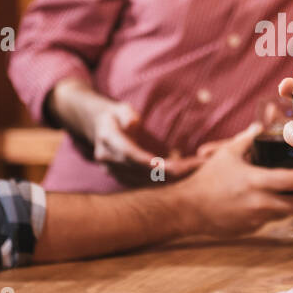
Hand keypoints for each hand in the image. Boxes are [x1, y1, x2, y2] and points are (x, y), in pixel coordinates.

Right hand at [60, 88, 200, 185]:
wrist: (99, 128)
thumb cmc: (116, 115)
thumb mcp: (120, 108)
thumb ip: (126, 114)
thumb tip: (133, 124)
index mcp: (107, 139)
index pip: (128, 153)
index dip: (148, 162)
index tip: (169, 165)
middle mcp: (107, 159)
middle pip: (139, 171)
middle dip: (167, 172)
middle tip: (194, 169)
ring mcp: (112, 171)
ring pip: (143, 181)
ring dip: (169, 179)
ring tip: (193, 172)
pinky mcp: (121, 178)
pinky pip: (143, 184)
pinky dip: (162, 182)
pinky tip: (182, 178)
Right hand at [177, 124, 292, 236]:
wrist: (188, 209)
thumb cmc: (207, 179)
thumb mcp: (227, 154)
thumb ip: (247, 139)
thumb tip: (259, 124)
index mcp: (257, 182)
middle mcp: (260, 203)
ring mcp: (257, 219)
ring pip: (288, 214)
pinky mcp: (252, 229)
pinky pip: (272, 220)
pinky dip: (278, 211)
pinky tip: (278, 202)